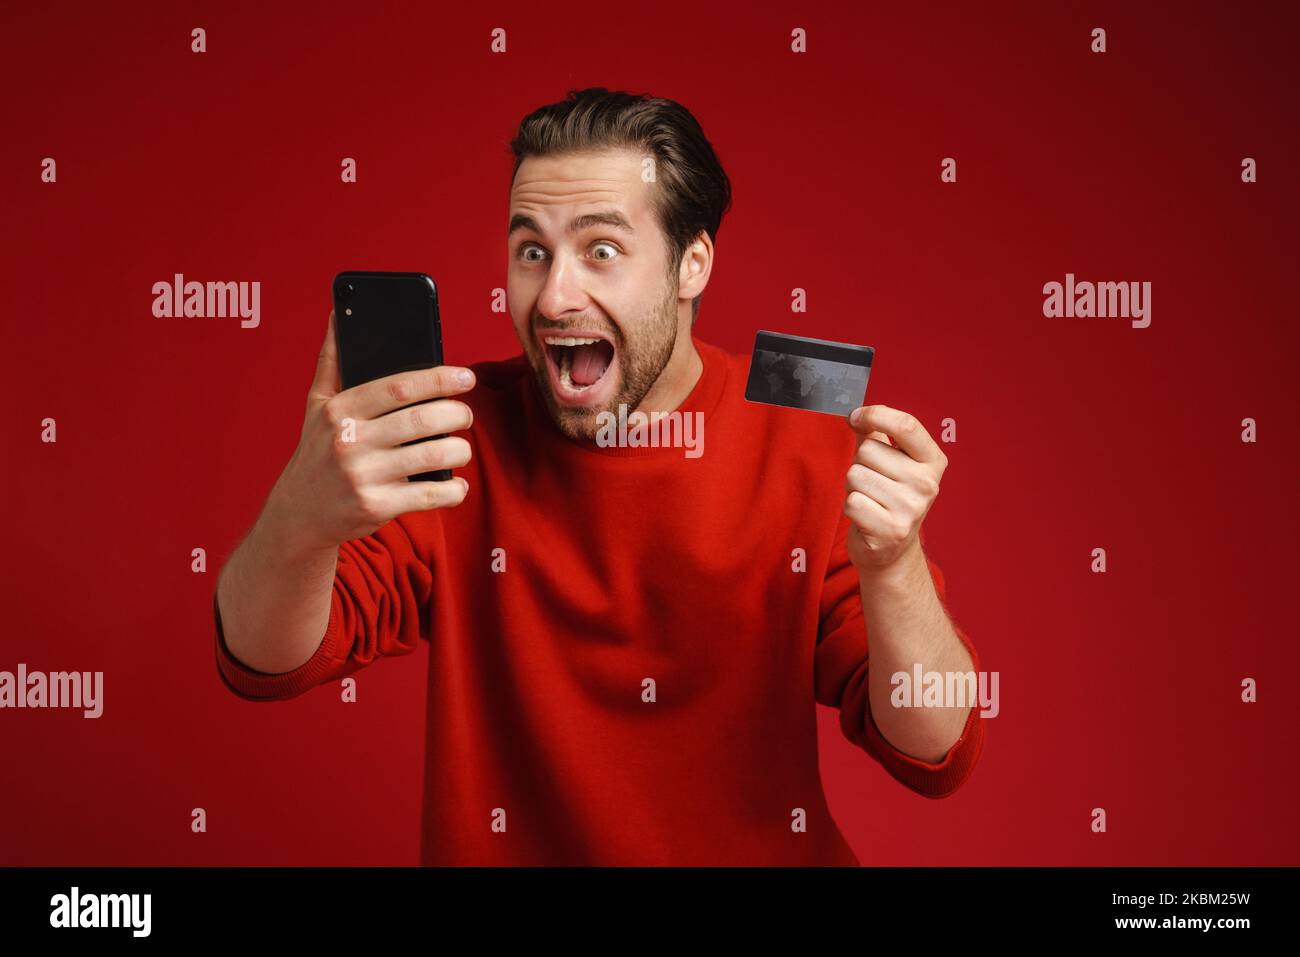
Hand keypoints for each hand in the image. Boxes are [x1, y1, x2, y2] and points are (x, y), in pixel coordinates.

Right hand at [265, 308, 475, 551]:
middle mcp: (350, 441)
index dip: (439, 379)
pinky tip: (457, 484)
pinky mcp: (376, 507)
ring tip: (461, 448)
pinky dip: (452, 490)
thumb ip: (332, 361)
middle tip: (464, 414)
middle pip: (422, 421)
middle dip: (456, 414)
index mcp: (340, 410)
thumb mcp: (316, 406)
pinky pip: (429, 495)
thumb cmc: (316, 453)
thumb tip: (338, 313)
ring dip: (459, 451)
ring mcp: (363, 476)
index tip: (465, 376)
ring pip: (432, 457)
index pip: (399, 387)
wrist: (298, 514)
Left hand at [842, 404, 947, 572]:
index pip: (906, 425)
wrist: (892, 551)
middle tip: (874, 484)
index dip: (875, 414)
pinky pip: (851, 501)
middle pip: (869, 450)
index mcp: (932, 461)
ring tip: (871, 500)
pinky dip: (850, 508)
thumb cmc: (890, 500)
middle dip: (860, 464)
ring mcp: (911, 508)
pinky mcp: (890, 530)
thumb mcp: (892, 464)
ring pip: (855, 474)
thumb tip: (857, 416)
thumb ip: (876, 435)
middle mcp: (926, 483)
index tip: (856, 417)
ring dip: (853, 487)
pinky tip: (866, 516)